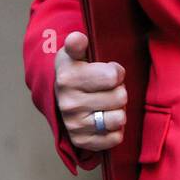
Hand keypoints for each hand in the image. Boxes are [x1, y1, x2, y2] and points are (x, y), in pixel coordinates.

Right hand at [54, 31, 126, 151]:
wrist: (59, 97)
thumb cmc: (74, 72)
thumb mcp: (73, 54)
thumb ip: (77, 44)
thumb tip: (77, 38)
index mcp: (68, 78)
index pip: (113, 76)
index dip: (116, 72)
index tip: (109, 72)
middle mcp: (69, 104)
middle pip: (120, 97)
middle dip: (119, 91)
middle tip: (107, 90)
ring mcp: (74, 125)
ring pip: (119, 119)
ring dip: (118, 111)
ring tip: (108, 104)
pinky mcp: (81, 141)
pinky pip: (115, 138)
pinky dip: (115, 130)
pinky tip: (105, 119)